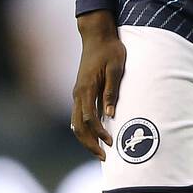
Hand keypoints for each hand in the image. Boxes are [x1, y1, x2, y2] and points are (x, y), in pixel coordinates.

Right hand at [70, 11, 124, 158]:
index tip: (111, 143)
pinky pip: (78, 116)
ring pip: (75, 123)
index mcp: (86, 88)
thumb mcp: (116, 69)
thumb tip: (110, 115)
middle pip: (78, 126)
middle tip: (104, 157)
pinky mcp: (80, 92)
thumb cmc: (110, 50)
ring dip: (86, 139)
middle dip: (90, 144)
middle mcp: (78, 93)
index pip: (90, 119)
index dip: (99, 134)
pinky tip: (95, 136)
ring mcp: (77, 93)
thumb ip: (112, 92)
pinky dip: (84, 129)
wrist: (97, 35)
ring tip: (99, 151)